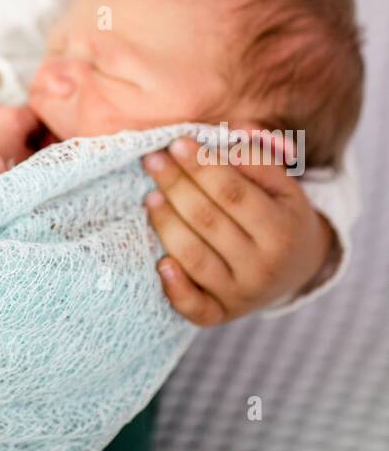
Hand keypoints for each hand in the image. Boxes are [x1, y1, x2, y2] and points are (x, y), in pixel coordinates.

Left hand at [140, 131, 336, 324]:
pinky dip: (174, 288)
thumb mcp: (284, 185)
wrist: (298, 268)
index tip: (177, 143)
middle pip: (207, 220)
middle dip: (175, 185)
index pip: (233, 193)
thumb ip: (259, 158)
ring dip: (165, 223)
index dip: (201, 166)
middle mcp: (263, 267)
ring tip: (151, 196)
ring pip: (193, 257)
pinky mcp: (221, 314)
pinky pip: (194, 308)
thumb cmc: (281, 215)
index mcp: (282, 230)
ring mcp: (241, 294)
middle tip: (153, 160)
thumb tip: (233, 136)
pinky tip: (160, 261)